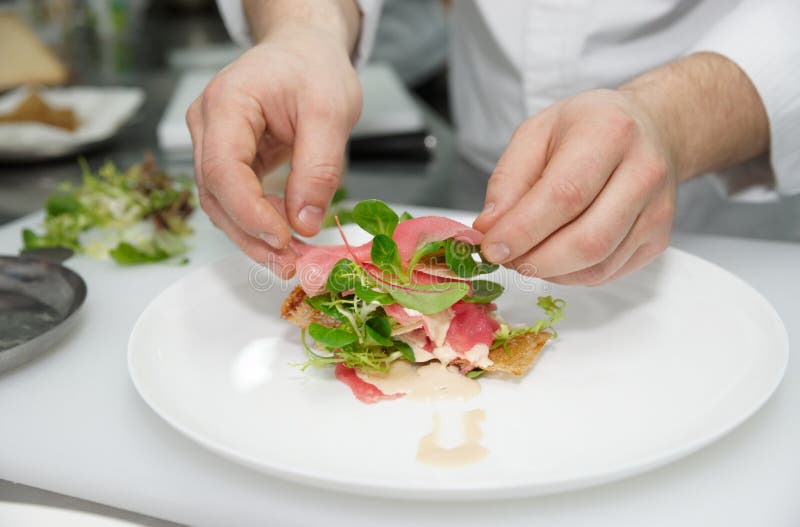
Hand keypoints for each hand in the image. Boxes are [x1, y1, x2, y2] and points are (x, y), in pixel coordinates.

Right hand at [186, 25, 361, 275]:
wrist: (304, 51)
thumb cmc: (314, 69)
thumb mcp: (331, 112)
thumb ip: (318, 168)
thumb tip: (305, 223)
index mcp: (227, 104)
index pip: (223, 170)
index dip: (250, 212)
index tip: (284, 239)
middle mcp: (208, 125)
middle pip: (216, 194)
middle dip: (252, 235)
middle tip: (290, 264)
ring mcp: (212, 143)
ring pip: (221, 203)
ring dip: (254, 236)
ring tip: (291, 258)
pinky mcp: (228, 158)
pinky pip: (235, 198)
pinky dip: (259, 221)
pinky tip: (286, 235)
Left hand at [473, 89, 677, 284]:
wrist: (651, 129)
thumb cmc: (587, 129)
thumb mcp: (535, 134)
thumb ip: (507, 181)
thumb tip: (488, 229)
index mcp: (609, 133)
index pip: (564, 196)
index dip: (523, 230)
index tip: (491, 247)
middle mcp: (643, 173)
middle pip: (587, 240)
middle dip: (535, 260)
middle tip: (505, 257)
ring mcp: (657, 211)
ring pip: (596, 265)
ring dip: (550, 271)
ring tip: (526, 253)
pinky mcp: (659, 240)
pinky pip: (606, 273)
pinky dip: (569, 275)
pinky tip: (554, 255)